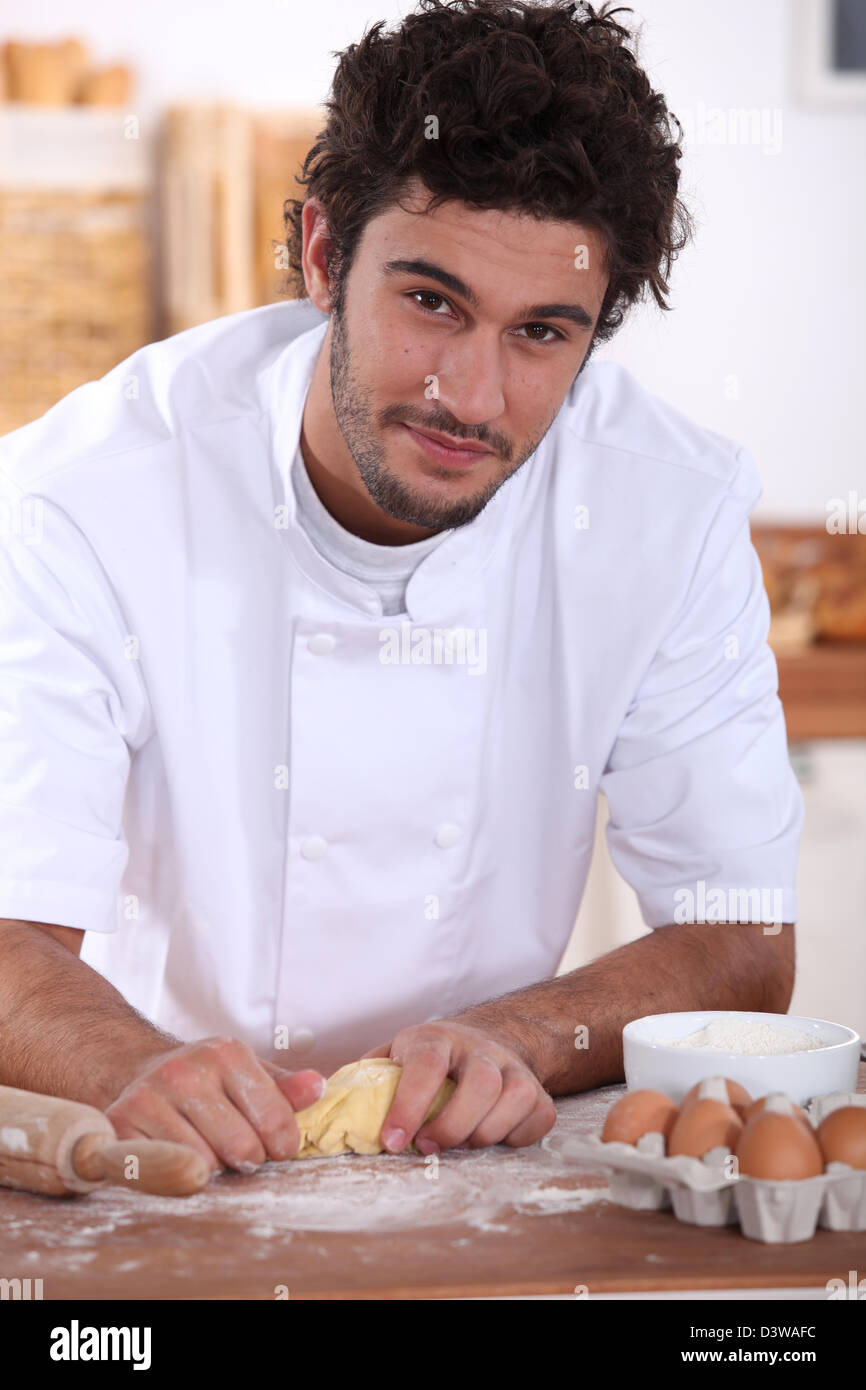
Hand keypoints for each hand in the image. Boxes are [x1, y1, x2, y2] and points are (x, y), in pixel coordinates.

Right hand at [105, 1036, 324, 1173]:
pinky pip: (163, 1172)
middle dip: (245, 1159)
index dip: (281, 1145)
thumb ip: (286, 1089)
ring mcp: (147, 1095)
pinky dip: (173, 1175)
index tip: (273, 1146)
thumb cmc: (207, 1084)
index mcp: (226, 1053)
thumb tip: (317, 1087)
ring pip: (202, 1166)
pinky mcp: (119, 1125)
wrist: (137, 1074)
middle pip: (240, 1148)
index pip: (276, 1122)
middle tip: (234, 1149)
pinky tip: (174, 1159)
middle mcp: (184, 1069)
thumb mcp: (250, 1077)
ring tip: (201, 1147)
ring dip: (209, 1169)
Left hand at [361, 1019, 555, 1154]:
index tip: (391, 1141)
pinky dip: (517, 1136)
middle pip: (481, 1083)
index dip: (408, 1105)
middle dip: (453, 1126)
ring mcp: (512, 1067)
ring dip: (485, 1133)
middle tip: (427, 1147)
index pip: (425, 1065)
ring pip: (516, 1097)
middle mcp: (479, 1049)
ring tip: (459, 1144)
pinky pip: (539, 1116)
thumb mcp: (395, 1055)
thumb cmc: (429, 1060)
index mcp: (436, 1039)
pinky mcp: (538, 1089)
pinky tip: (493, 1137)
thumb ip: (367, 1079)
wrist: (486, 1039)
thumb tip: (327, 1105)